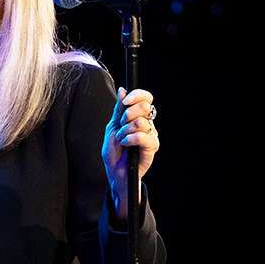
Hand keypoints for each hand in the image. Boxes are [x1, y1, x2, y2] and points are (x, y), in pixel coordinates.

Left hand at [102, 86, 159, 218]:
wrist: (115, 173)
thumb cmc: (113, 152)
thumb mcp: (112, 128)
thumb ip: (119, 110)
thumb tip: (123, 90)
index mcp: (138, 117)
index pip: (146, 98)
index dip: (137, 95)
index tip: (126, 101)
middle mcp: (148, 124)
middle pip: (145, 106)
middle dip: (128, 115)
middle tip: (121, 127)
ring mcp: (151, 135)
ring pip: (141, 122)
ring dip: (125, 131)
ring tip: (121, 140)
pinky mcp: (152, 147)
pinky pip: (144, 136)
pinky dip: (130, 139)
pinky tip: (125, 144)